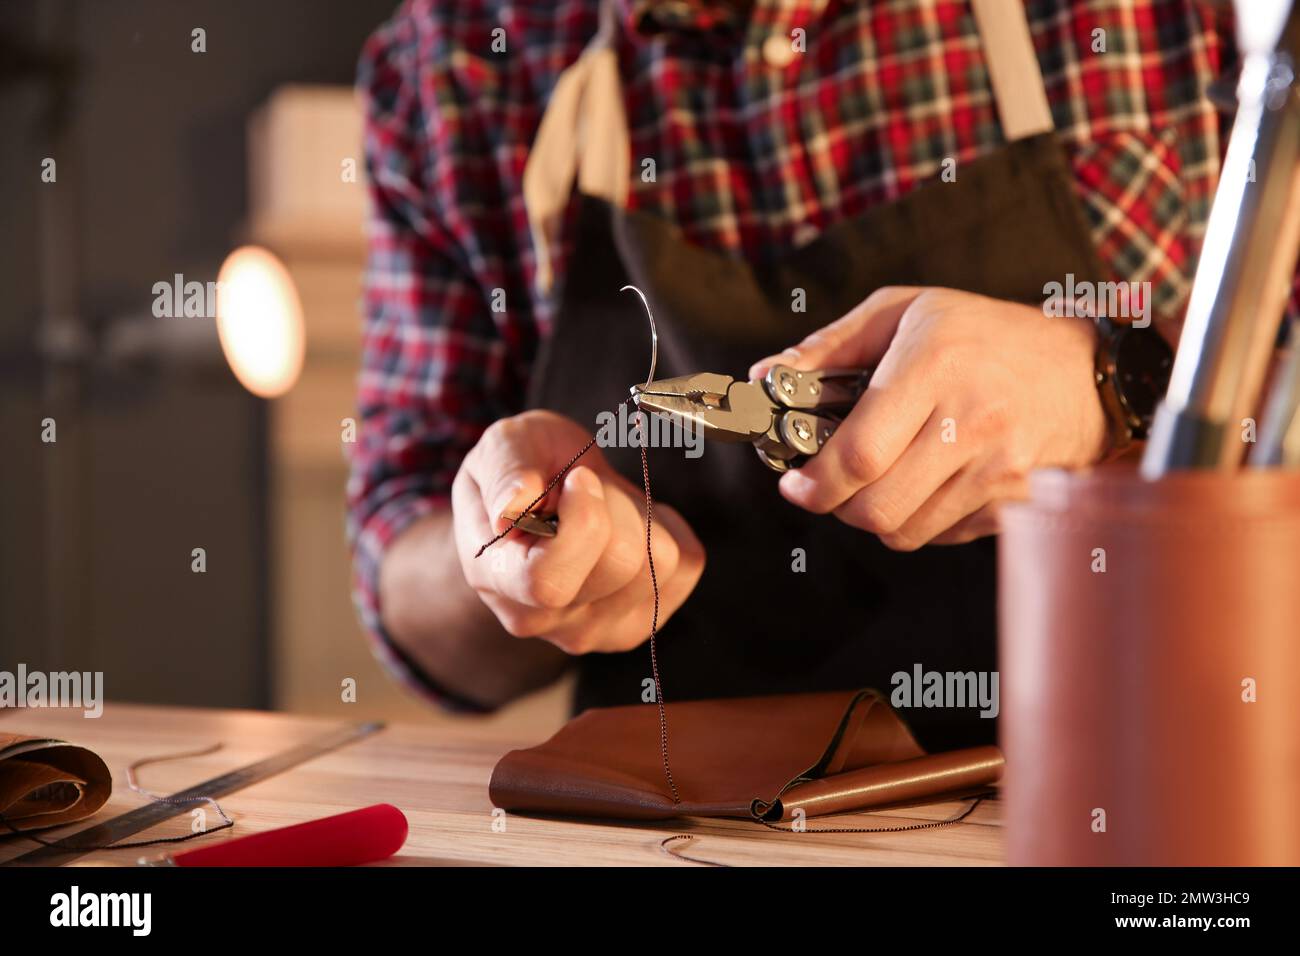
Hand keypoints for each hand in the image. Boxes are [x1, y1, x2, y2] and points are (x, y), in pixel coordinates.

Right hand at [451, 410, 704, 652]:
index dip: (581, 522)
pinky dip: (667, 529)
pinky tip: (630, 522)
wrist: (543, 497)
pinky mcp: (642, 621)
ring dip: (639, 516)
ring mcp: (597, 630)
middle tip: (586, 485)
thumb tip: (512, 505)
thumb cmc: (522, 470)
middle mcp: (545, 620)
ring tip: (604, 506)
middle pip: (621, 563)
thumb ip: (504, 471)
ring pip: (660, 563)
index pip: (549, 582)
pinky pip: (688, 565)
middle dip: (614, 504)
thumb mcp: (503, 445)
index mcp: (497, 580)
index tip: (579, 477)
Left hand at [750, 287, 1107, 548]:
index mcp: (935, 365)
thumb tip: (767, 375)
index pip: (860, 453)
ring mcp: (999, 467)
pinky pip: (943, 536)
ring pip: (906, 531)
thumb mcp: (907, 312)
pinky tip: (925, 483)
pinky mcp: (1016, 501)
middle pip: (877, 506)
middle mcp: (971, 420)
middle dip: (837, 507)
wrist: (1089, 370)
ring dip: (876, 516)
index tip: (795, 484)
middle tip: (828, 488)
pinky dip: (920, 521)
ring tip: (879, 481)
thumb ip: (831, 344)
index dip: (815, 483)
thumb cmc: (988, 335)